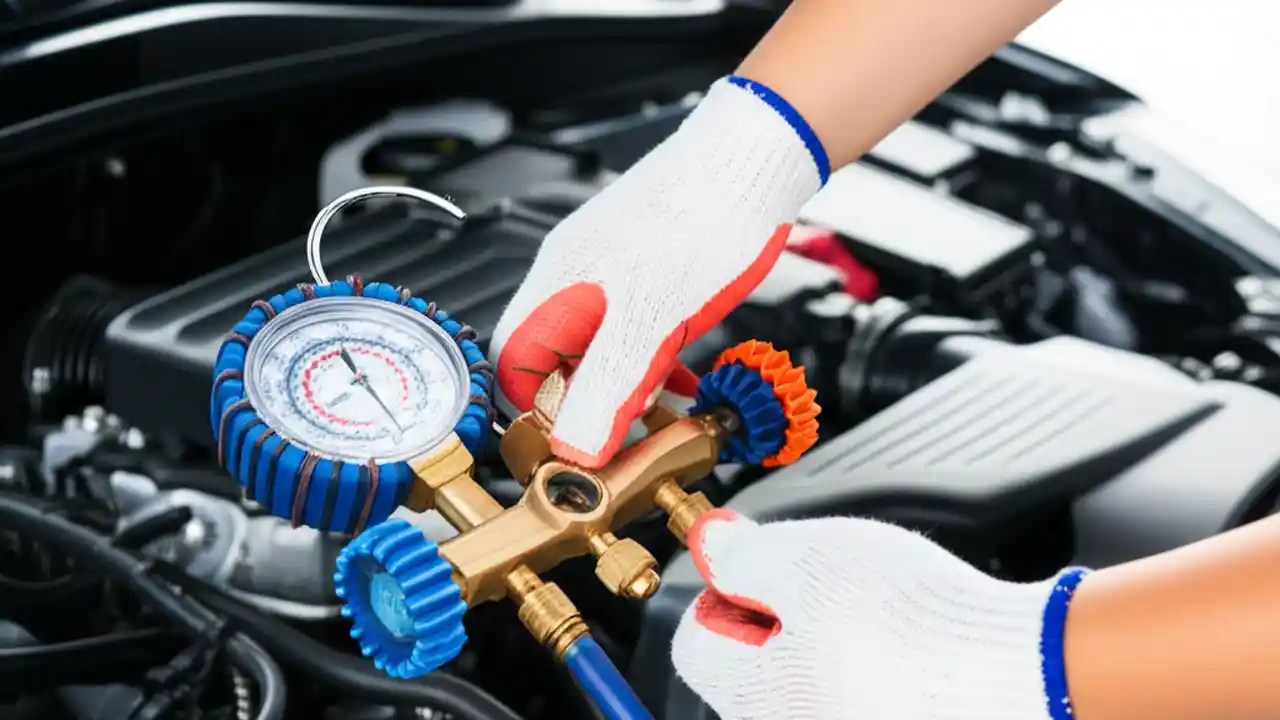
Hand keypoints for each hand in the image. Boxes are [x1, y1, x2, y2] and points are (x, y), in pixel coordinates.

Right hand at [489, 76, 827, 467]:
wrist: (756, 157)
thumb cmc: (704, 215)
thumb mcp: (654, 320)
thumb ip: (610, 387)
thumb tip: (575, 449)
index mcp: (558, 285)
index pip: (514, 367)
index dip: (538, 412)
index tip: (577, 446)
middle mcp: (575, 278)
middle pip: (555, 363)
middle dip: (588, 408)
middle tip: (627, 437)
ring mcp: (612, 275)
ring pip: (599, 353)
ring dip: (625, 390)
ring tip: (661, 411)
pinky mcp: (648, 274)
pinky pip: (634, 335)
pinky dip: (651, 365)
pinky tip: (679, 375)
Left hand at [672, 511, 1086, 719]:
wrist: (1022, 676)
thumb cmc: (918, 625)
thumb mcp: (809, 560)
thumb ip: (743, 556)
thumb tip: (707, 547)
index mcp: (750, 694)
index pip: (693, 640)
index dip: (728, 589)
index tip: (768, 569)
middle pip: (746, 667)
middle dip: (778, 619)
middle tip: (832, 591)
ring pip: (800, 683)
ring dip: (824, 645)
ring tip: (876, 621)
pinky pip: (849, 698)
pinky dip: (864, 672)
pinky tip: (901, 653)